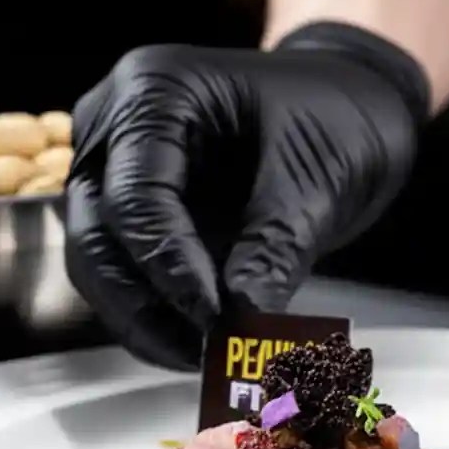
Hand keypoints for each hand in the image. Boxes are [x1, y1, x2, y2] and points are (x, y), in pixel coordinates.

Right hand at [65, 23, 428, 370]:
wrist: (351, 109)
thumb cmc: (333, 120)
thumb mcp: (314, 185)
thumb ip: (272, 254)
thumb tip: (242, 327)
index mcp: (155, 91)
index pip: (135, 195)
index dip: (168, 266)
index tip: (211, 318)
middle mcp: (115, 125)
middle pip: (97, 232)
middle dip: (143, 304)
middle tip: (202, 353)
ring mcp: (114, 167)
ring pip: (98, 261)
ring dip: (143, 319)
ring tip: (204, 356)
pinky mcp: (132, 210)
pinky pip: (124, 270)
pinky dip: (155, 311)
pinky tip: (198, 343)